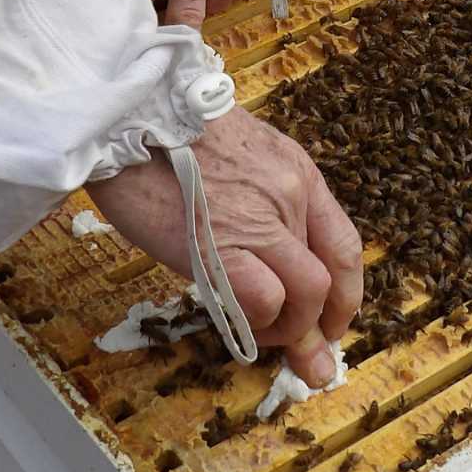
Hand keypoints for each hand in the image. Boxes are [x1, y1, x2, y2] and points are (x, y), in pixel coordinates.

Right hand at [91, 107, 362, 384]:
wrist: (126, 116)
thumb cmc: (164, 134)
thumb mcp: (233, 157)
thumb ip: (258, 203)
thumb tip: (264, 259)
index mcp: (296, 172)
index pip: (343, 244)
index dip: (345, 294)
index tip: (332, 323)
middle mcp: (290, 195)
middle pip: (329, 279)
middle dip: (319, 328)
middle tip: (301, 355)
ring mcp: (261, 221)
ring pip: (307, 295)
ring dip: (287, 329)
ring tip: (258, 332)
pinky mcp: (222, 246)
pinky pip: (264, 299)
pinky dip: (256, 322)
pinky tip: (236, 320)